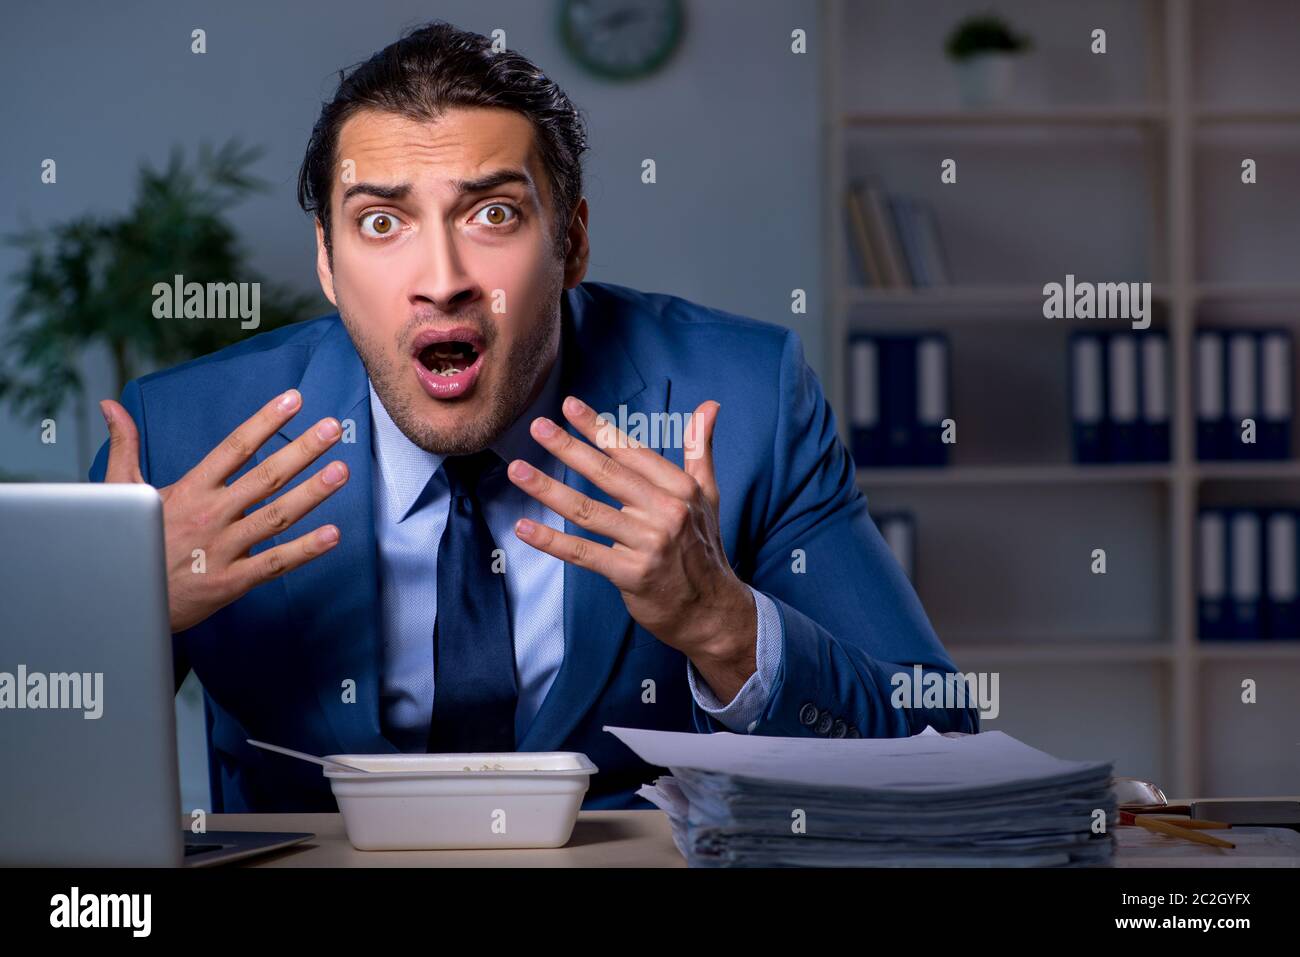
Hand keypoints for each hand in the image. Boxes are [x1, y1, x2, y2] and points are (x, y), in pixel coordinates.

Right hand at [100, 389, 349, 632]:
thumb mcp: (119, 490)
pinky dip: (304, 550)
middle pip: (264, 477)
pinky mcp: (230, 581)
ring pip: (275, 516)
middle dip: (301, 451)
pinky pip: (274, 563)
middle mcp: (210, 515)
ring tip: (342, 471)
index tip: (294, 400)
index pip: (234, 448)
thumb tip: (113, 405)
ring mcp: (222, 549)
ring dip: (312, 494)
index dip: (265, 422)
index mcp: (190, 490)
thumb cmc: (127, 541)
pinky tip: (333, 535)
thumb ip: (125, 446)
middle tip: (332, 428)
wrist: (119, 601)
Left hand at [506, 396, 757, 698]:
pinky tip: (524, 528)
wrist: (709, 610)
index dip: (599, 428)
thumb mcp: (708, 495)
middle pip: (606, 474)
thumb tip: (709, 405)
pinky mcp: (630, 574)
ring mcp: (647, 544)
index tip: (570, 407)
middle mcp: (665, 512)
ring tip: (518, 471)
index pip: (631, 451)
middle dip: (568, 448)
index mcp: (680, 488)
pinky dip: (551, 541)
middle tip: (538, 427)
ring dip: (548, 489)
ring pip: (587, 510)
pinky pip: (583, 553)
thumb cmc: (703, 548)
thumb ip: (700, 449)